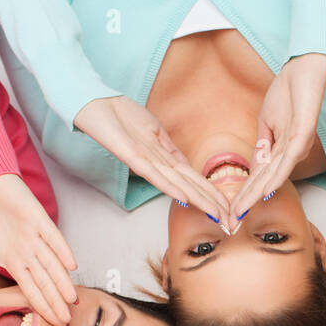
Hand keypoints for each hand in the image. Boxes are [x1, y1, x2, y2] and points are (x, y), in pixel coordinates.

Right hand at [0, 174, 78, 325]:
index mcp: (16, 263)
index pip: (32, 290)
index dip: (42, 308)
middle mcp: (29, 253)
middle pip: (45, 282)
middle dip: (56, 302)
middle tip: (66, 323)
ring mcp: (35, 237)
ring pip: (52, 263)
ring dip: (62, 281)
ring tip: (72, 300)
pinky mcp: (38, 219)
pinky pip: (53, 236)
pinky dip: (61, 249)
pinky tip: (71, 264)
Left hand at [74, 95, 230, 228]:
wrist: (95, 104)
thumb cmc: (122, 116)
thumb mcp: (154, 132)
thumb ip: (171, 151)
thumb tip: (187, 166)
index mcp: (164, 159)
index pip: (193, 179)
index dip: (212, 194)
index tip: (229, 209)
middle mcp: (156, 165)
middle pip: (189, 186)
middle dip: (211, 203)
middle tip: (229, 221)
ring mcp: (144, 161)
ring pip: (176, 183)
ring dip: (197, 200)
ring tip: (215, 214)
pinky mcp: (130, 155)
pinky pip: (152, 173)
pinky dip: (169, 185)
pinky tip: (182, 196)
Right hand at [228, 53, 325, 222]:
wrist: (304, 70)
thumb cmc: (288, 93)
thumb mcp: (267, 123)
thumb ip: (261, 146)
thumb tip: (254, 167)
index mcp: (279, 152)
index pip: (258, 177)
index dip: (243, 194)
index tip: (229, 210)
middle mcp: (289, 155)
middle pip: (263, 183)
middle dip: (246, 201)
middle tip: (231, 220)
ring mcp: (297, 147)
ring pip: (273, 177)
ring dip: (255, 195)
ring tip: (241, 210)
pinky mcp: (303, 136)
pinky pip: (287, 162)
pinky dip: (277, 177)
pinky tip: (267, 191)